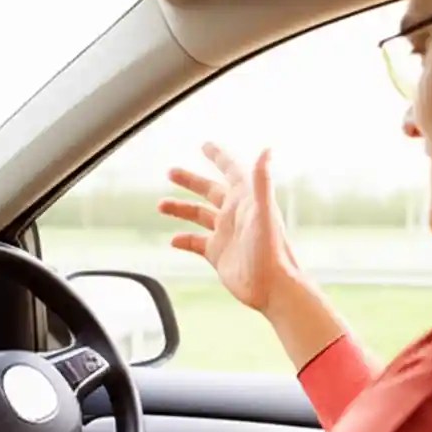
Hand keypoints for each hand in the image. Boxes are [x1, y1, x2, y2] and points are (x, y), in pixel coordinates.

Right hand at [159, 142, 298, 312]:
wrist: (271, 287)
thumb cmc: (271, 249)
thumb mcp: (263, 211)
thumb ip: (262, 180)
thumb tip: (267, 149)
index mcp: (246, 200)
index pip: (231, 170)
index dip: (219, 157)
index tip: (205, 145)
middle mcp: (235, 214)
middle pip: (209, 190)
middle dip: (190, 180)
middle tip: (170, 172)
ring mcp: (226, 234)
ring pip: (198, 215)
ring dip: (180, 209)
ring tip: (160, 205)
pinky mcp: (218, 254)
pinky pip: (196, 243)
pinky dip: (184, 240)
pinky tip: (173, 240)